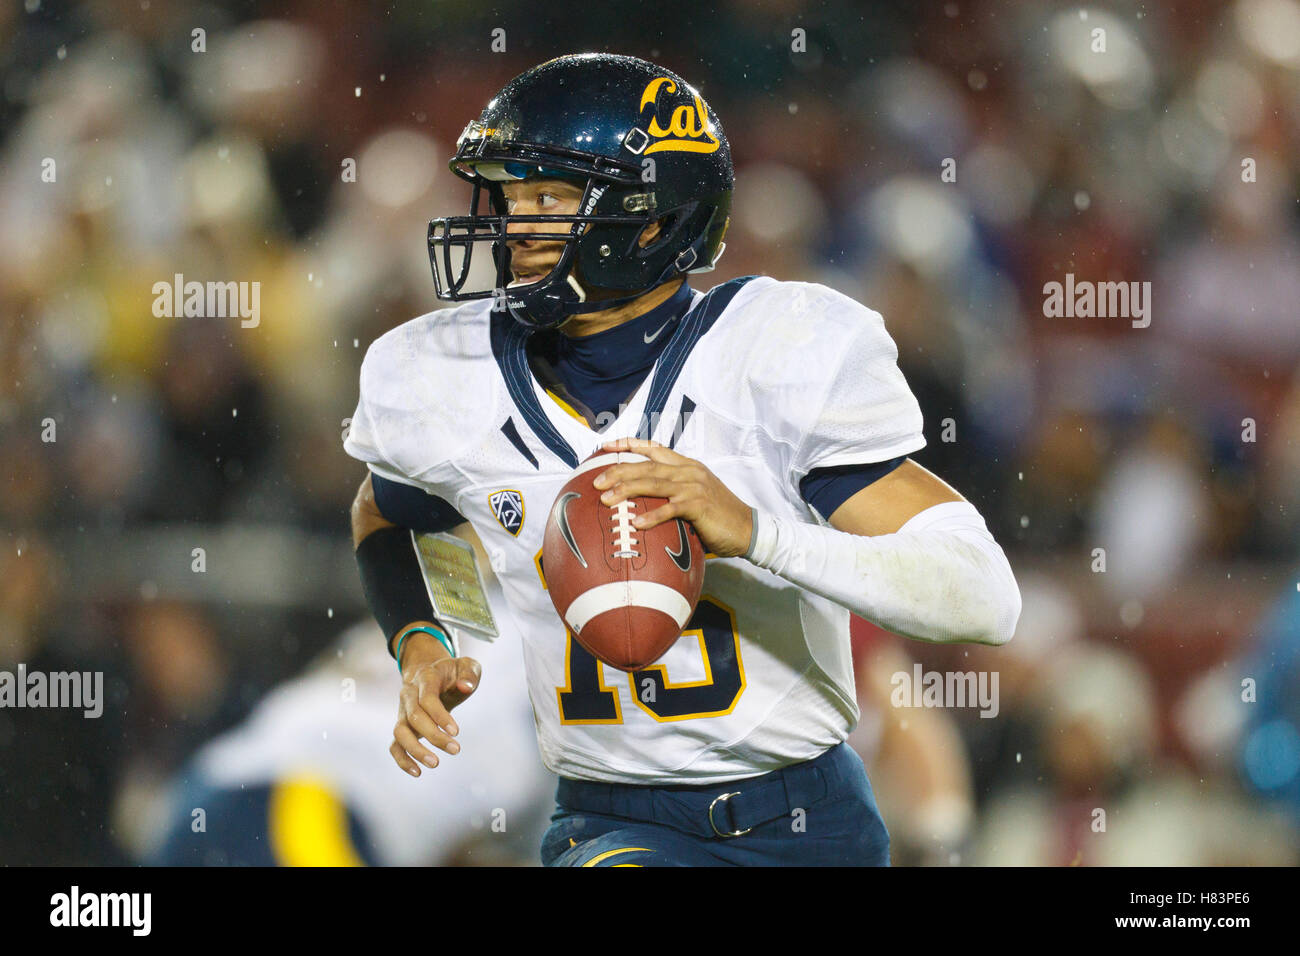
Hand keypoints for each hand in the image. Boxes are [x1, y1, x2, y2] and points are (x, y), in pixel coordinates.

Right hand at [390, 632, 480, 776]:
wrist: (432, 673)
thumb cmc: (454, 673)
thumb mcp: (467, 666)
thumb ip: (469, 674)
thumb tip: (465, 687)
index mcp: (425, 678)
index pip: (427, 699)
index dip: (440, 716)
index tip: (456, 732)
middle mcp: (409, 694)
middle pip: (414, 717)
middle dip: (434, 736)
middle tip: (455, 750)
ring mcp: (403, 711)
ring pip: (400, 732)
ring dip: (415, 750)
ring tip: (435, 763)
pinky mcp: (403, 726)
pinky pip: (395, 745)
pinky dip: (402, 759)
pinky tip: (417, 772)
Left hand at [593, 436, 753, 557]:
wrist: (748, 529)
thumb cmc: (718, 516)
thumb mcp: (694, 497)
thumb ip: (672, 493)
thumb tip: (643, 504)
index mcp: (686, 465)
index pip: (653, 448)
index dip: (628, 445)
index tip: (605, 447)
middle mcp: (688, 471)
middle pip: (646, 466)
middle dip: (618, 471)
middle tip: (595, 482)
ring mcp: (694, 486)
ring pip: (653, 483)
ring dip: (626, 491)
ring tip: (606, 499)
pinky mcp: (699, 505)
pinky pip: (670, 509)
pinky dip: (652, 516)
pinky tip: (636, 524)